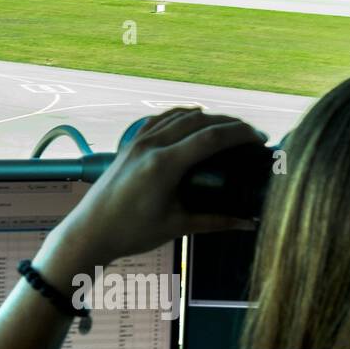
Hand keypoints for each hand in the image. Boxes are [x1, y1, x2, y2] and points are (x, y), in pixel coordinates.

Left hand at [37, 108, 264, 278]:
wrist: (90, 231)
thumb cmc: (131, 232)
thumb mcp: (178, 226)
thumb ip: (216, 221)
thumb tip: (249, 222)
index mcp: (163, 165)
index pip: (210, 137)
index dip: (239, 133)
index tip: (259, 139)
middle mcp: (149, 146)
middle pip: (197, 120)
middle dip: (228, 123)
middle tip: (250, 134)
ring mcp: (137, 142)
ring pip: (178, 116)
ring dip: (206, 117)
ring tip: (228, 128)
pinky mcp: (129, 145)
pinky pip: (159, 120)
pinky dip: (180, 116)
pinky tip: (192, 120)